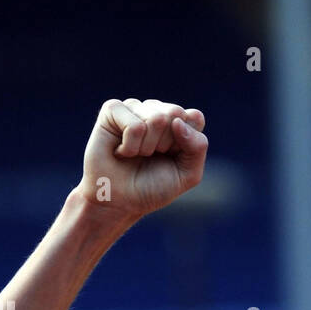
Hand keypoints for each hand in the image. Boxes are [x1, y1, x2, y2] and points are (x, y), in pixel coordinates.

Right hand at [77, 98, 207, 223]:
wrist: (119, 201)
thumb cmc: (152, 188)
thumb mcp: (188, 174)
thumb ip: (198, 147)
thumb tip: (177, 121)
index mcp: (179, 122)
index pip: (195, 117)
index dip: (186, 143)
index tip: (172, 157)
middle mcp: (157, 110)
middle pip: (175, 114)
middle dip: (166, 144)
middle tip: (151, 156)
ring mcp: (134, 108)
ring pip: (156, 118)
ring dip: (146, 147)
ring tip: (135, 154)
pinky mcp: (112, 109)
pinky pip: (134, 125)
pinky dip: (130, 146)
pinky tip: (121, 151)